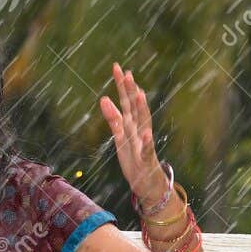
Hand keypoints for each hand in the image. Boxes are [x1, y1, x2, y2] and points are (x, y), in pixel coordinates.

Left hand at [99, 62, 167, 209]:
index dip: (122, 86)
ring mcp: (144, 144)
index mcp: (132, 125)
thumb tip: (103, 99)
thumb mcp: (120, 137)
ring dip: (142, 110)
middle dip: (131, 91)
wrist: (146, 183)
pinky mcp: (146, 159)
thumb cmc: (134, 159)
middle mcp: (139, 130)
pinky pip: (147, 150)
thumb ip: (113, 119)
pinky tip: (147, 135)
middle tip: (127, 73)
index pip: (126, 102)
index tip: (118, 68)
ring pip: (144, 124)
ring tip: (139, 95)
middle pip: (135, 108)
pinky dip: (147, 143)